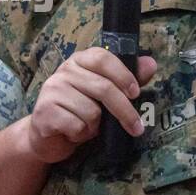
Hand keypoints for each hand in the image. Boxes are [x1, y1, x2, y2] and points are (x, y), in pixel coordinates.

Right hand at [20, 47, 157, 163]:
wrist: (46, 137)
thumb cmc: (78, 112)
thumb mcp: (104, 96)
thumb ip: (126, 80)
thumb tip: (150, 64)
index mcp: (79, 61)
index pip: (102, 58)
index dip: (123, 74)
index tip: (136, 93)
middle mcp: (63, 71)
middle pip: (103, 87)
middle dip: (124, 111)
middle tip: (137, 128)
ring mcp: (52, 90)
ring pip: (91, 111)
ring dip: (95, 127)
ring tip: (86, 126)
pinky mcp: (45, 111)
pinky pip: (77, 126)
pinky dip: (81, 135)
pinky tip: (73, 133)